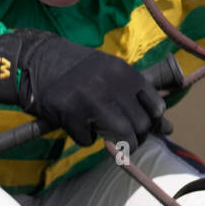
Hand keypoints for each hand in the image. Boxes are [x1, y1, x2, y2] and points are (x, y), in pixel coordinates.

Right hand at [0, 30, 165, 149]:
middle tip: (124, 137)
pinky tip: (78, 125)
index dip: (151, 121)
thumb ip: (137, 98)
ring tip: (108, 139)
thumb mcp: (111, 75)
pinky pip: (88, 140)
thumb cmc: (79, 70)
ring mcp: (91, 100)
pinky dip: (85, 138)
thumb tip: (167, 129)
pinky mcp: (71, 114)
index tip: (142, 124)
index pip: (155, 106)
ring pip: (122, 137)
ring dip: (117, 145)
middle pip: (140, 125)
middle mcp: (111, 85)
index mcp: (125, 72)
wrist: (36, 60)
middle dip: (135, 138)